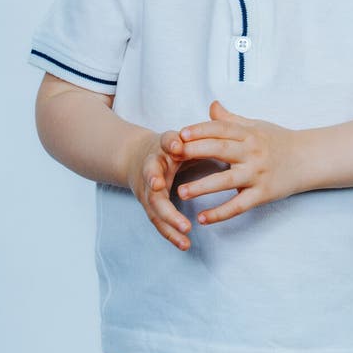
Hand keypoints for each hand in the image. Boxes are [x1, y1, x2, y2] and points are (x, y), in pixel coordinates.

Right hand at [125, 130, 202, 251]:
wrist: (137, 158)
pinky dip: (172, 234)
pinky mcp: (151, 208)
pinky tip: (185, 244)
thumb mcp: (178, 136)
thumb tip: (214, 109)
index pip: (164, 143)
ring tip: (185, 228)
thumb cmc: (168, 147)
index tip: (178, 143)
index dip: (170, 143)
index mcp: (161, 150)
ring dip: (168, 218)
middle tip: (164, 189)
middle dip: (159, 183)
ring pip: (155, 207)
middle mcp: (151, 170)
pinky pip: (161, 224)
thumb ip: (196, 130)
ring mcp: (148, 191)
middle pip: (152, 179)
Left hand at [167, 100, 299, 225]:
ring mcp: (258, 174)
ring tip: (181, 192)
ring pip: (227, 180)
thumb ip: (231, 120)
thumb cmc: (277, 141)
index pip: (221, 129)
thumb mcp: (256, 126)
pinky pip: (239, 205)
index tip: (180, 134)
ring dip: (203, 186)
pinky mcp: (263, 194)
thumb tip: (212, 105)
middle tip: (172, 156)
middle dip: (196, 152)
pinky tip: (202, 218)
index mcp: (249, 134)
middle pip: (221, 150)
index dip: (200, 130)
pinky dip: (220, 213)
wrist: (308, 159)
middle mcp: (252, 152)